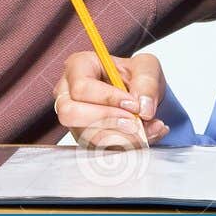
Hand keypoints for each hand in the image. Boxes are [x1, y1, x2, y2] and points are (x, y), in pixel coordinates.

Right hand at [53, 51, 170, 147]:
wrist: (139, 95)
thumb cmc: (135, 75)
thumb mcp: (147, 67)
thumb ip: (147, 83)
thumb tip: (143, 110)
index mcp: (78, 66)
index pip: (81, 86)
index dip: (107, 98)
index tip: (133, 105)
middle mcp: (68, 93)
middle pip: (71, 113)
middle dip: (106, 121)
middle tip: (134, 123)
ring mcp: (73, 118)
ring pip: (83, 135)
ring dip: (117, 138)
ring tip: (145, 131)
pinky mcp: (83, 138)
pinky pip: (96, 149)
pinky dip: (123, 148)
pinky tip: (143, 138)